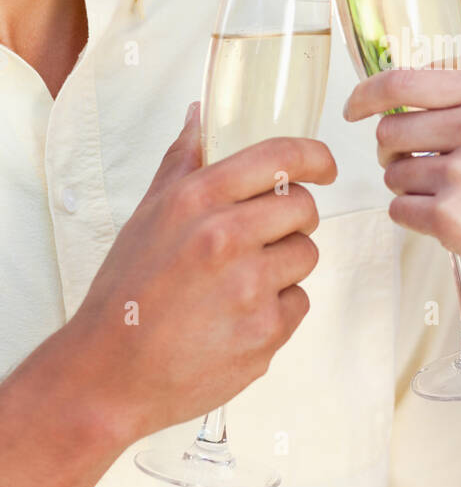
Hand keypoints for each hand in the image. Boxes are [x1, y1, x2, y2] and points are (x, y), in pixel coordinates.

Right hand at [71, 104, 336, 444]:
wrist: (109, 374)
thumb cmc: (126, 292)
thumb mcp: (147, 215)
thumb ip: (183, 160)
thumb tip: (202, 112)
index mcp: (197, 200)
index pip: (281, 156)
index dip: (315, 158)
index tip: (325, 167)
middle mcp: (227, 237)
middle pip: (304, 207)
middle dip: (291, 220)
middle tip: (260, 240)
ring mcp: (250, 287)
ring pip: (307, 255)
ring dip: (285, 266)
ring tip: (239, 284)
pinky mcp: (266, 332)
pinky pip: (299, 303)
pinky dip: (278, 310)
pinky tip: (237, 318)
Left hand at [343, 67, 460, 315]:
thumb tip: (392, 93)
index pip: (403, 81)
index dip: (367, 94)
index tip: (353, 108)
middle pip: (389, 130)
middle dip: (394, 153)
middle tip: (427, 172)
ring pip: (391, 173)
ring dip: (409, 189)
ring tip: (458, 200)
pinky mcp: (450, 218)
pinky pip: (398, 209)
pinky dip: (415, 220)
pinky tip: (455, 225)